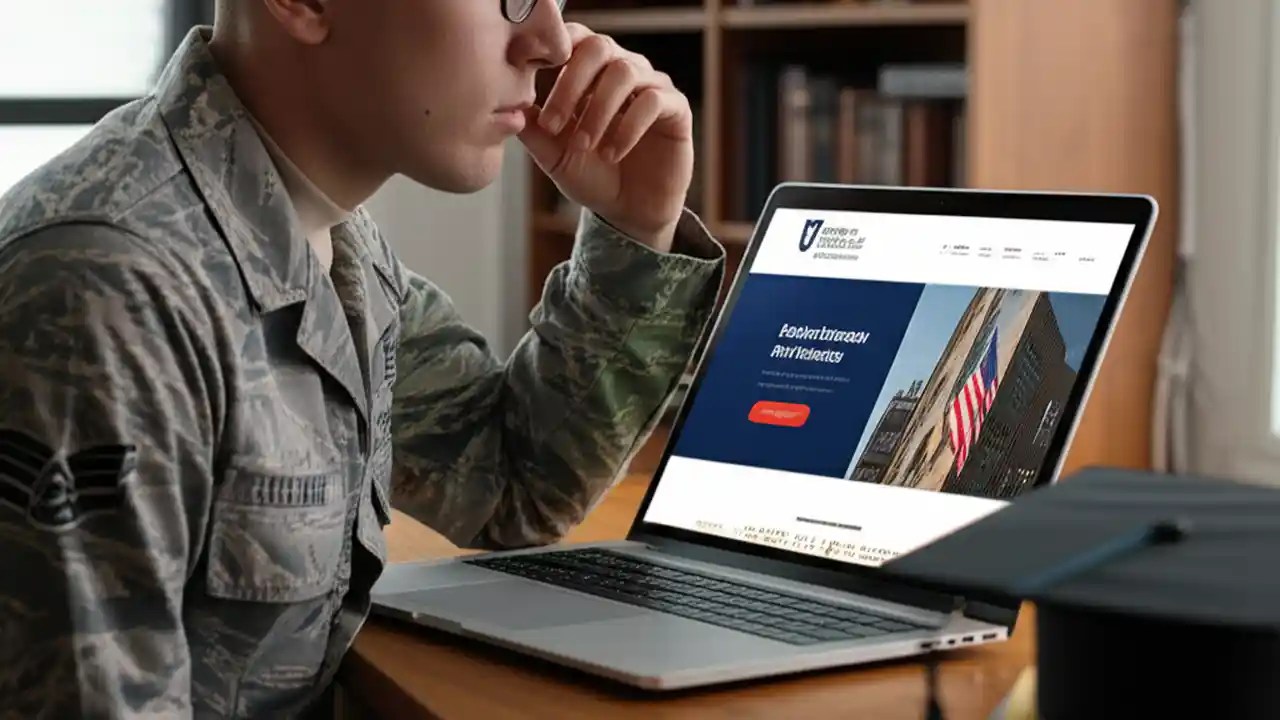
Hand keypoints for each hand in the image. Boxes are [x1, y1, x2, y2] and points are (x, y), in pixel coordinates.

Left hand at [517, 24, 693, 251]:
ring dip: (597, 110)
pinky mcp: (676, 108)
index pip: (573, 38)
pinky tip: (611, 153)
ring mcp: (652, 85)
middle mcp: (623, 69)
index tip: (526, 75)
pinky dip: (626, 128)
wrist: (629, 212)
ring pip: (625, 72)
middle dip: (570, 85)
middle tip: (553, 125)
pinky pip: (652, 101)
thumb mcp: (553, 155)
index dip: (549, 50)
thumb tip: (508, 102)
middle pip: (598, 47)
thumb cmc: (592, 176)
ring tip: (584, 145)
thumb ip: (533, 128)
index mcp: (591, 71)